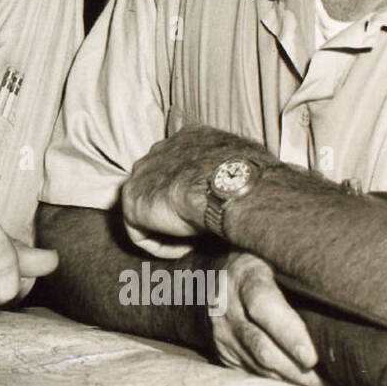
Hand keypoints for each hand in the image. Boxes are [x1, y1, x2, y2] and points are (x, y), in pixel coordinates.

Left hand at [122, 125, 270, 240]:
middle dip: (177, 206)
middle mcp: (160, 149)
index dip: (195, 188)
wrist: (228, 187)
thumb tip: (253, 182)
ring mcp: (142, 174)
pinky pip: (141, 232)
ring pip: (150, 208)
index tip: (212, 208)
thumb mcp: (248, 164)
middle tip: (200, 228)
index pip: (183, 162)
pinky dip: (162, 246)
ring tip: (195, 242)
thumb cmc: (249, 178)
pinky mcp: (132, 202)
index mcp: (189, 136)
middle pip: (162, 183)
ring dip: (170, 228)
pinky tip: (185, 249)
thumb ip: (237, 169)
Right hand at [208, 252, 325, 385]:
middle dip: (299, 371)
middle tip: (334, 384)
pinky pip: (253, 375)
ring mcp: (223, 336)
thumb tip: (348, 292)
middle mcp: (227, 309)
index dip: (289, 334)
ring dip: (293, 382)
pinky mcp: (224, 355)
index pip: (264, 307)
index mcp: (244, 278)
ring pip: (259, 367)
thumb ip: (298, 272)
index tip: (312, 357)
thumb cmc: (257, 267)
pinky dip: (279, 385)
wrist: (205, 280)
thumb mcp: (272, 257)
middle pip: (262, 348)